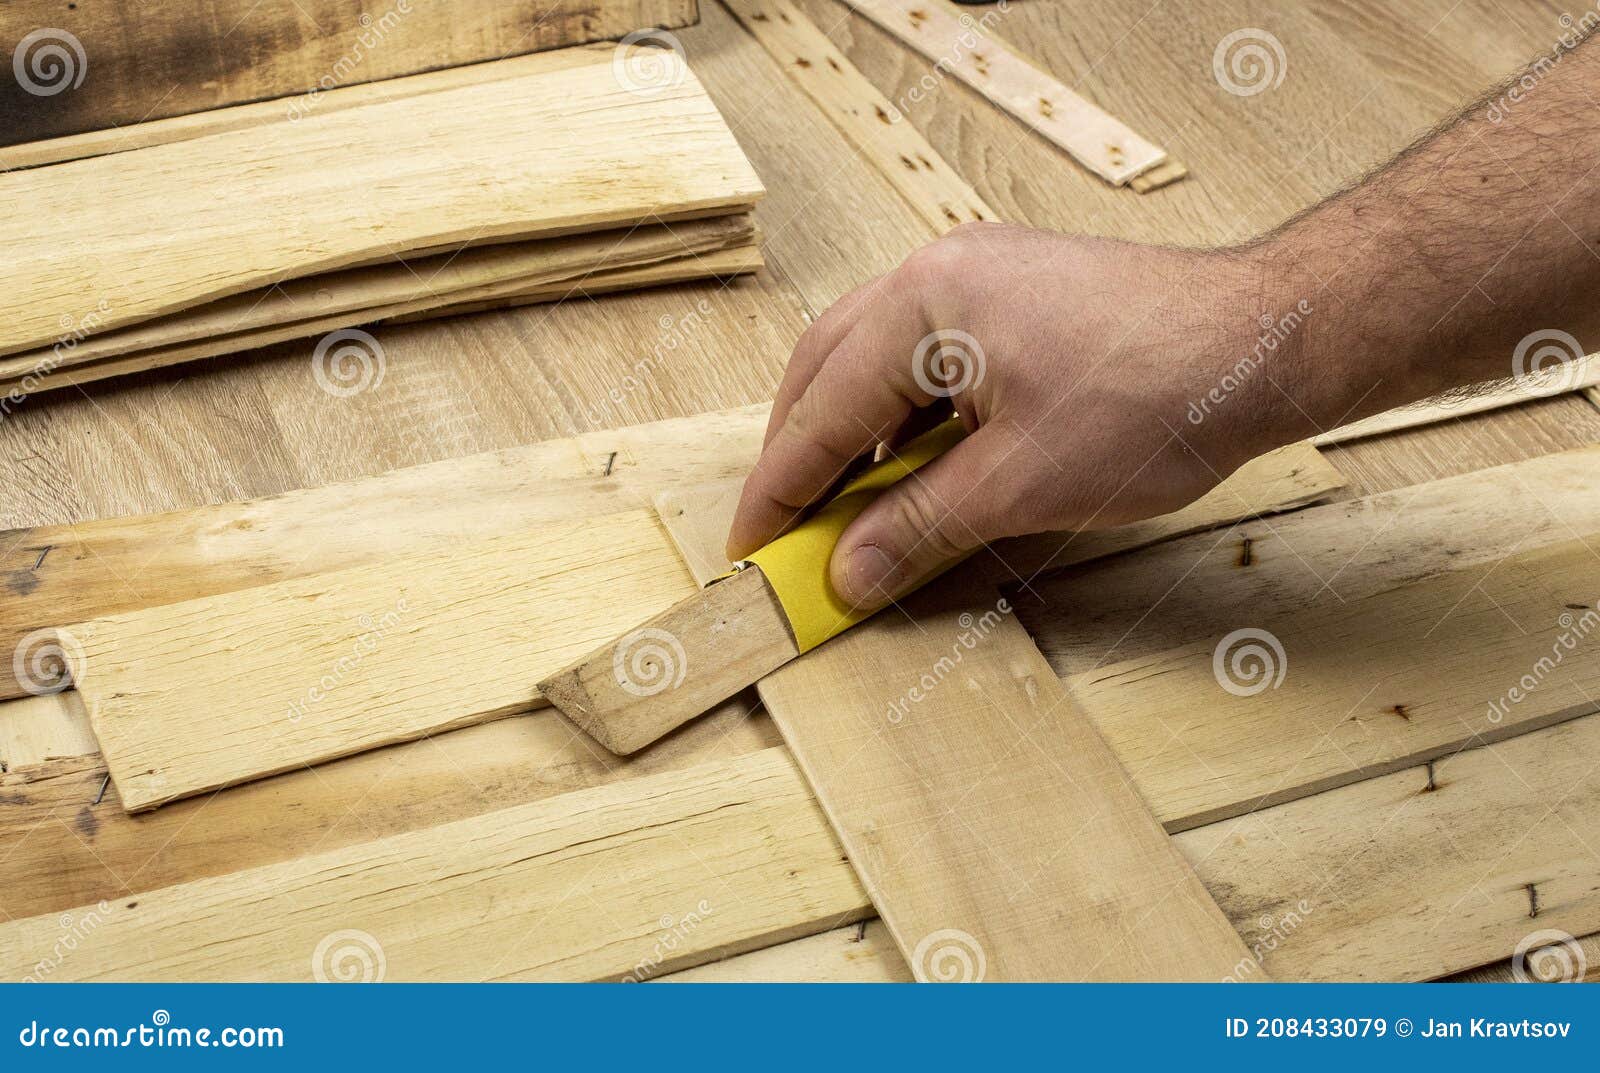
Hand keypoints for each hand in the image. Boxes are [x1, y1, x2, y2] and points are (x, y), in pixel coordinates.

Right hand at [726, 222, 1309, 608]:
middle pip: (830, 367)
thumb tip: (849, 572)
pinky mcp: (1018, 295)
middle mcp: (942, 272)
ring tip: (850, 508)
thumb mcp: (1022, 484)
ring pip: (878, 360)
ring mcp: (982, 276)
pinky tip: (917, 467)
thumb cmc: (1160, 395)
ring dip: (856, 434)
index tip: (750, 545)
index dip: (780, 488)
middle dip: (802, 452)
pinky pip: (931, 355)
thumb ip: (919, 526)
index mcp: (926, 304)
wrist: (1268, 344)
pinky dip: (908, 415)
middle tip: (787, 528)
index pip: (821, 409)